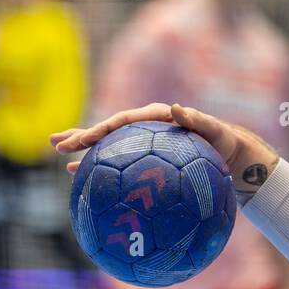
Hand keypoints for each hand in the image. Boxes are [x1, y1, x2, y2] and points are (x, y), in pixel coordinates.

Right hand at [50, 103, 280, 204]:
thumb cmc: (226, 143)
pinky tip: (83, 181)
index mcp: (157, 118)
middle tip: (55, 144)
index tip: (81, 140)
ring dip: (84, 150)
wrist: (233, 156)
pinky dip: (102, 170)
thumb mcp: (216, 131)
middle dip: (81, 136)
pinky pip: (120, 165)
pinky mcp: (146, 160)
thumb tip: (176, 108)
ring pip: (109, 147)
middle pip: (108, 132)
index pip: (122, 122)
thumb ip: (197, 120)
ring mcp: (144, 146)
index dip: (100, 130)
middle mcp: (146, 130)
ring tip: (58, 153)